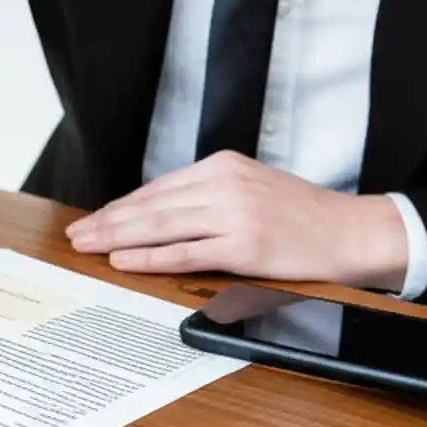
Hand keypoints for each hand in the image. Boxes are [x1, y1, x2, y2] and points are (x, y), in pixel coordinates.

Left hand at [64, 151, 408, 290]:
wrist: (350, 231)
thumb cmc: (300, 215)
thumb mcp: (250, 186)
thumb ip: (207, 195)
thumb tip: (156, 214)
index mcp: (222, 166)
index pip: (158, 187)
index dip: (121, 205)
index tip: (94, 218)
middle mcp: (224, 185)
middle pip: (151, 205)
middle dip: (107, 221)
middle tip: (76, 234)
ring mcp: (233, 215)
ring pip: (160, 227)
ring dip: (117, 238)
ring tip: (88, 246)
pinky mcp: (242, 247)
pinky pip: (184, 254)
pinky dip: (148, 258)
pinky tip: (123, 260)